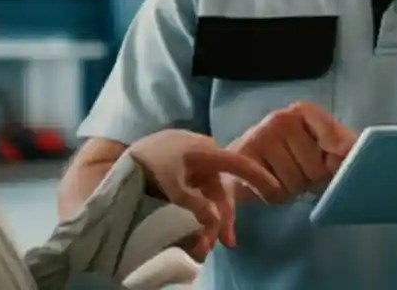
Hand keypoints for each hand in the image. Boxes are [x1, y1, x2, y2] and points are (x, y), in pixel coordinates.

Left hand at [129, 129, 282, 258]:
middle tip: (223, 243)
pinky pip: (195, 190)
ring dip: (207, 219)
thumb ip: (197, 206)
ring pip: (208, 193)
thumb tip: (215, 222)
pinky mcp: (179, 168)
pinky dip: (196, 209)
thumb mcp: (173, 189)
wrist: (121, 159)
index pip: (238, 163)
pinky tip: (193, 227)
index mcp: (204, 151)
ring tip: (201, 246)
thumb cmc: (149, 168)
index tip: (274, 189)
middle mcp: (201, 153)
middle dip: (222, 218)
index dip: (257, 177)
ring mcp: (190, 161)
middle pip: (221, 188)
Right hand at [228, 101, 355, 203]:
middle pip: (316, 168)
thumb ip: (340, 145)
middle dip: (310, 180)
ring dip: (290, 190)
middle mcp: (280, 118)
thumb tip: (352, 152)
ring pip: (294, 183)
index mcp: (303, 112)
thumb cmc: (287, 156)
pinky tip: (266, 185)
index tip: (339, 162)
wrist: (238, 166)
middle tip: (297, 173)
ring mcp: (259, 137)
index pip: (330, 130)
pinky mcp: (242, 159)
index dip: (338, 150)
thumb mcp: (317, 146)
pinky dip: (273, 195)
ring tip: (279, 179)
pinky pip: (272, 190)